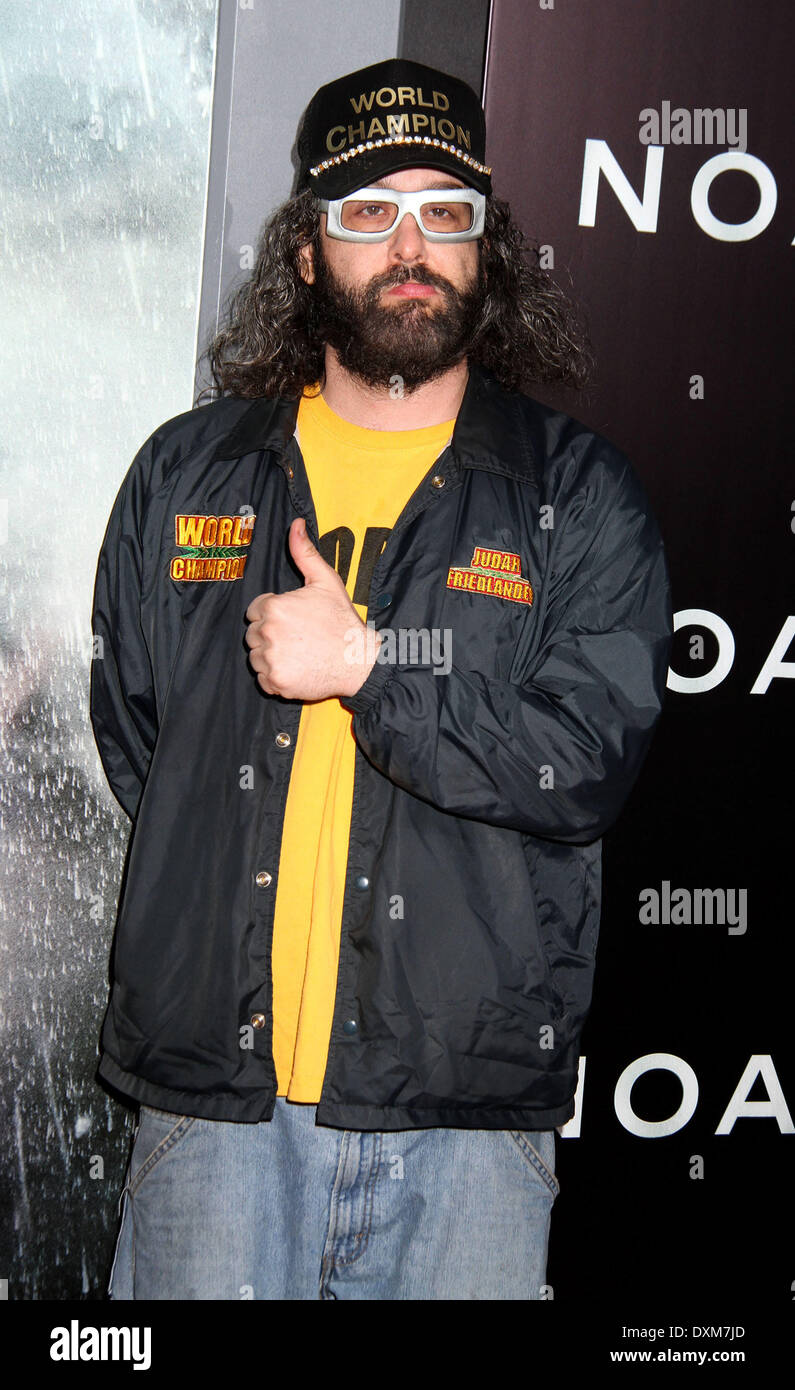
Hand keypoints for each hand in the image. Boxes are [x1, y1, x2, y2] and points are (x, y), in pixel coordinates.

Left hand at [244, 518, 379, 699]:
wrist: (357, 660)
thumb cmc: (341, 620)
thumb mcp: (325, 581)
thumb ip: (304, 553)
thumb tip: (295, 524)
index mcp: (274, 607)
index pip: (255, 610)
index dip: (273, 614)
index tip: (293, 620)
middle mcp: (267, 633)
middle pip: (253, 634)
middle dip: (270, 635)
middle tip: (298, 638)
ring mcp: (270, 660)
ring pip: (255, 657)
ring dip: (271, 656)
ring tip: (298, 653)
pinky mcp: (275, 682)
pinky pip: (262, 678)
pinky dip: (275, 676)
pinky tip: (297, 668)